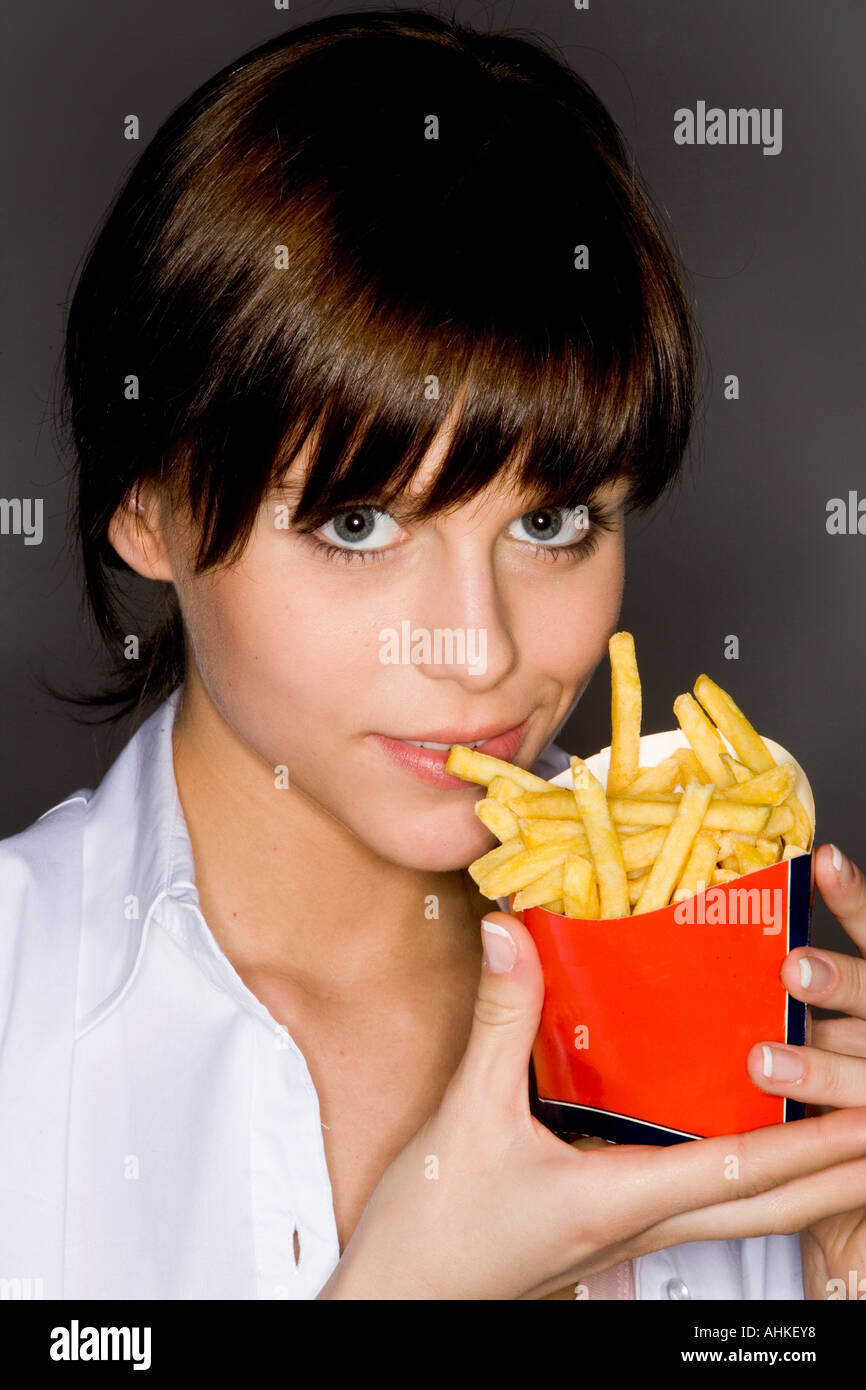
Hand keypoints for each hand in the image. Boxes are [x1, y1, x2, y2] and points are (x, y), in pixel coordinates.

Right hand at [317, 908, 865, 1300]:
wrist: (401, 1297)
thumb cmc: (434, 1228)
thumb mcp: (467, 1114)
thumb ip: (501, 1019)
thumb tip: (512, 935)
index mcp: (618, 1198)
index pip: (741, 1169)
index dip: (813, 1145)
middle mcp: (638, 1225)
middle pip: (766, 1207)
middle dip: (834, 1174)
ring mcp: (625, 1235)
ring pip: (737, 1212)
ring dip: (797, 1179)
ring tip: (835, 1139)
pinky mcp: (605, 1231)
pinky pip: (693, 1205)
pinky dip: (739, 1177)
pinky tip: (733, 1144)